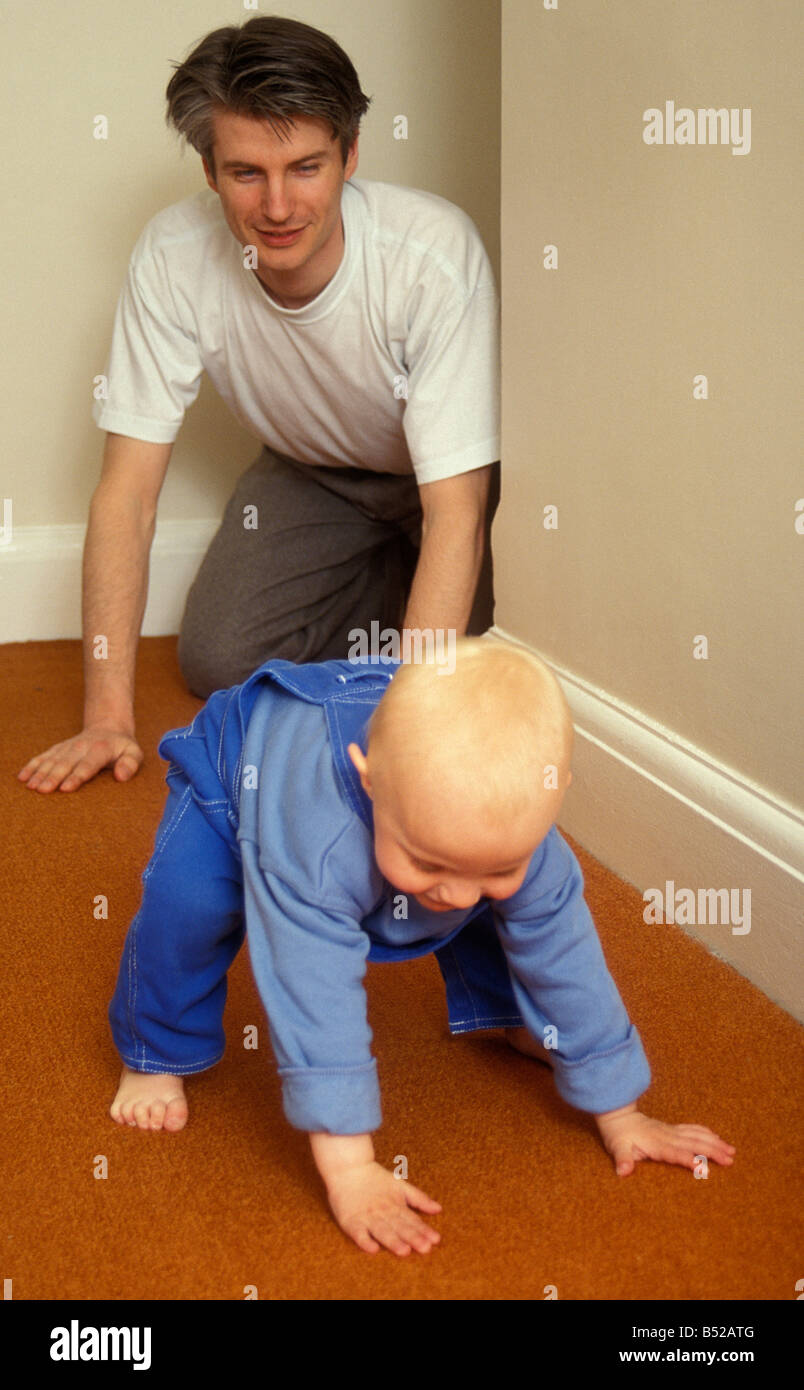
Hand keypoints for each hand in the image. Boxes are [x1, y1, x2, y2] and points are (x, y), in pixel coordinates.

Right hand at [18, 727, 143, 792]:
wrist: (107, 727)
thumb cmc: (122, 747)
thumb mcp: (134, 753)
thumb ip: (131, 764)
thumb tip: (122, 776)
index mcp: (100, 749)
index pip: (87, 765)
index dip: (76, 777)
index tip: (66, 788)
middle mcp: (81, 747)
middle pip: (65, 764)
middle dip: (53, 777)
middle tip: (43, 790)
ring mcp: (67, 747)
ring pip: (52, 760)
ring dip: (40, 773)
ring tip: (31, 786)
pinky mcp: (58, 749)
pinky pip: (43, 757)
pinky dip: (32, 766)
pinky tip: (22, 777)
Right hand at [325, 1159, 441, 1255]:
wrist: (347, 1167)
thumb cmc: (375, 1178)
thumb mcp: (400, 1185)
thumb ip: (418, 1198)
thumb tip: (438, 1209)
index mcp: (395, 1204)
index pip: (411, 1219)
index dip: (423, 1230)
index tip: (435, 1240)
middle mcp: (382, 1212)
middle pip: (399, 1226)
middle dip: (412, 1237)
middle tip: (425, 1248)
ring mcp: (367, 1217)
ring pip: (382, 1231)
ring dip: (393, 1241)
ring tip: (404, 1251)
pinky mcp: (351, 1221)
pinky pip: (358, 1234)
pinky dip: (365, 1241)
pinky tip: (373, 1249)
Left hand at [596, 1106, 735, 1176]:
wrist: (617, 1115)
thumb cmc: (617, 1135)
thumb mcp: (617, 1148)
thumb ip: (622, 1159)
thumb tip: (623, 1171)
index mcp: (656, 1144)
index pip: (677, 1153)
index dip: (690, 1160)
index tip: (705, 1169)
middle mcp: (667, 1136)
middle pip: (694, 1143)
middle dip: (713, 1151)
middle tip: (730, 1160)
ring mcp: (671, 1131)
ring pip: (697, 1135)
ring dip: (714, 1142)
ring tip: (731, 1151)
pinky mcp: (672, 1129)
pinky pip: (692, 1129)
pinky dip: (706, 1132)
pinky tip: (716, 1137)